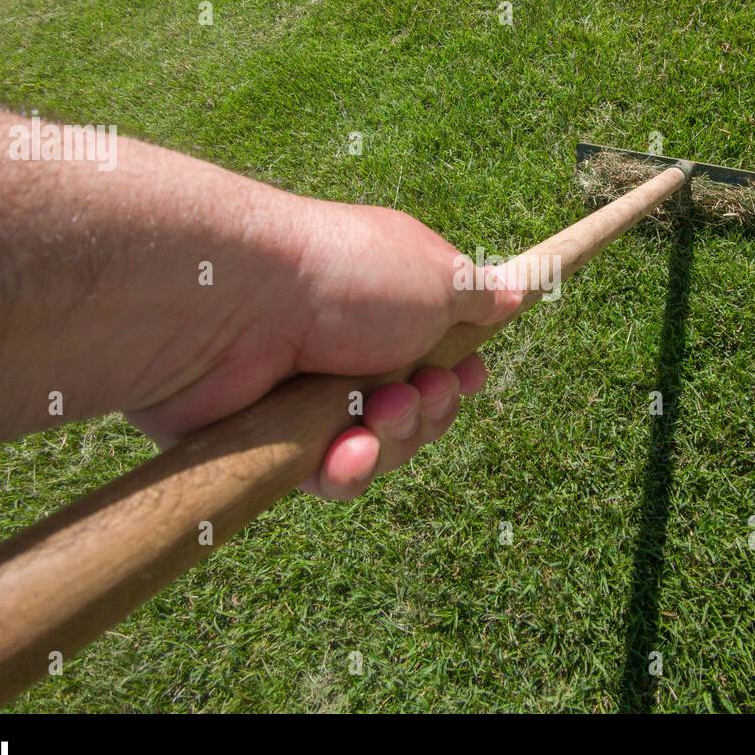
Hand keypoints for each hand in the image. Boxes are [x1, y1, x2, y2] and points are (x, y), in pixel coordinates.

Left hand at [126, 197, 522, 499]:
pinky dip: (347, 470)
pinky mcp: (276, 442)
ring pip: (382, 452)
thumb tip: (517, 292)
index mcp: (388, 305)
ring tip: (376, 414)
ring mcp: (312, 398)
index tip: (467, 374)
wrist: (237, 306)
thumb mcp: (435, 275)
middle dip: (431, 411)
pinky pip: (332, 479)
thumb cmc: (345, 276)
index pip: (438, 355)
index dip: (458, 375)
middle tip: (416, 391)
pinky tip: (342, 452)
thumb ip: (479, 293)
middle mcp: (351, 350)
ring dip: (394, 439)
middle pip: (418, 413)